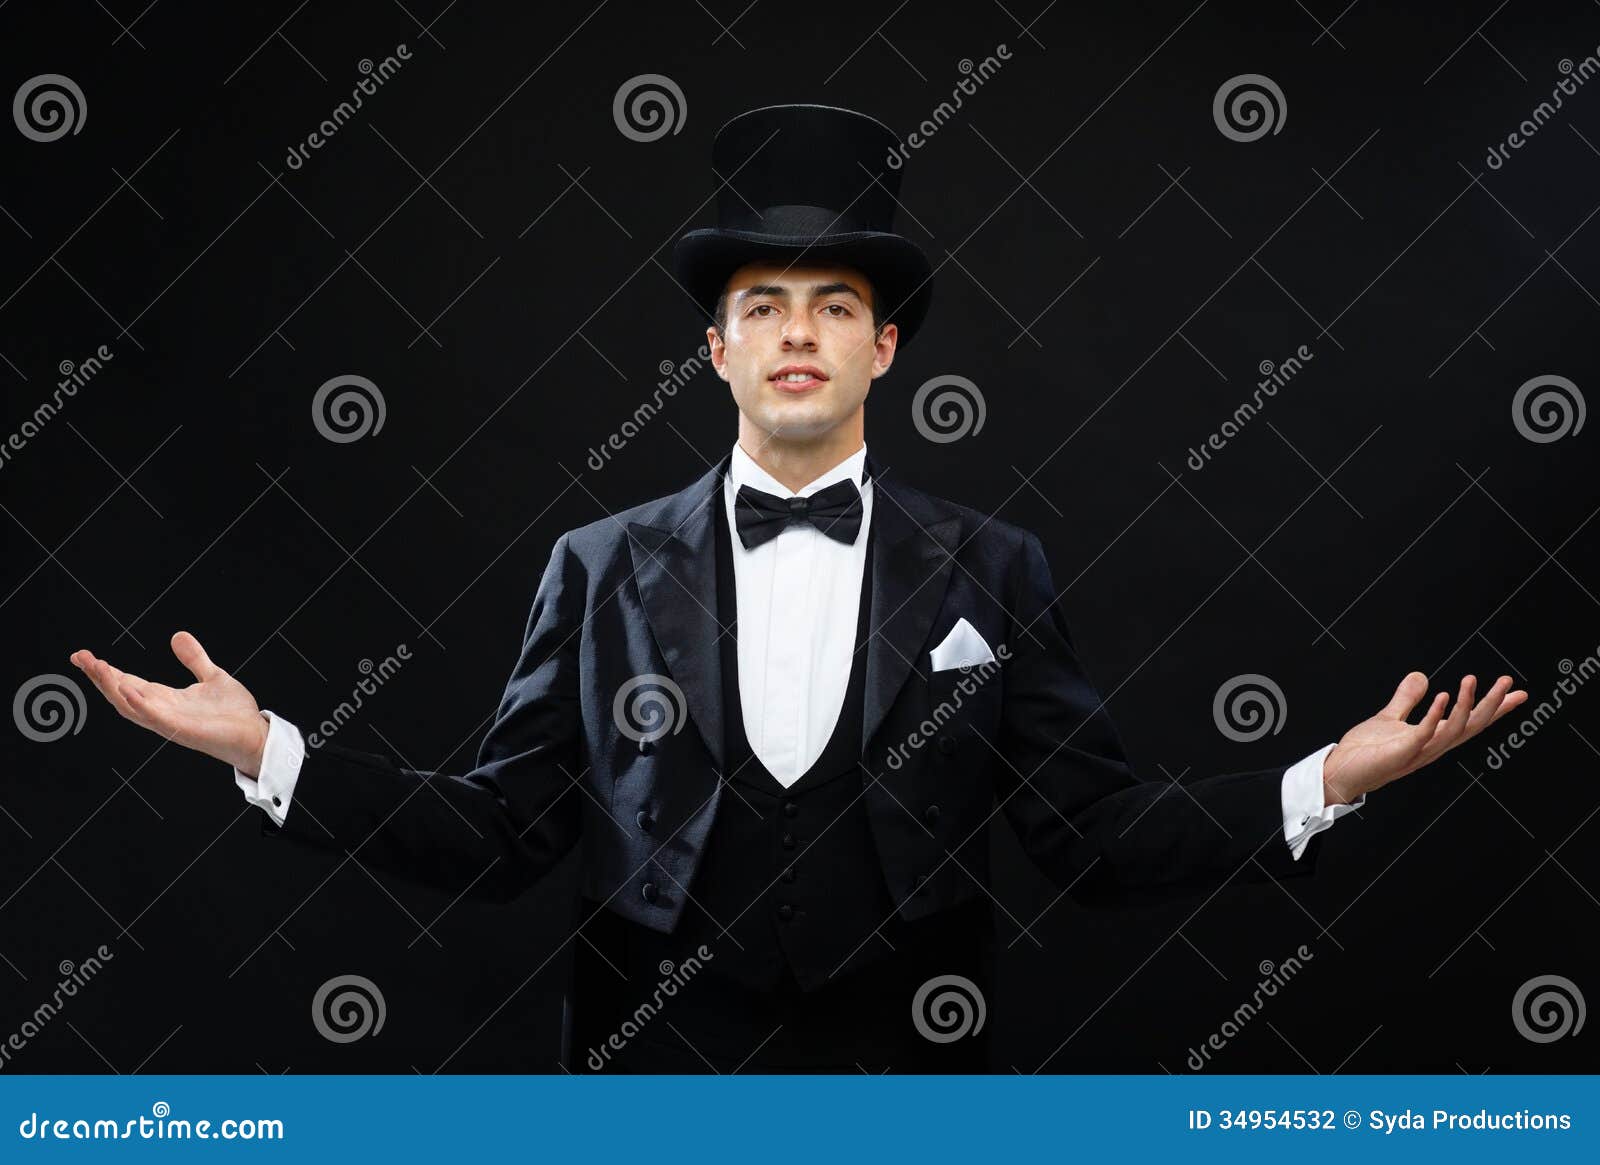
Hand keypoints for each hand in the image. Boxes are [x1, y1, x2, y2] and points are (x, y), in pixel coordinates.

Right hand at [68, 631, 270, 776]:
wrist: (256, 735)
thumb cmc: (233, 714)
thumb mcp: (212, 677)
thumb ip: (194, 659)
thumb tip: (177, 635)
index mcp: (166, 699)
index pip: (128, 683)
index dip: (106, 671)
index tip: (85, 656)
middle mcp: (162, 712)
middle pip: (122, 695)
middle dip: (100, 677)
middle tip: (80, 658)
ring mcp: (171, 723)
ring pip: (132, 707)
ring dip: (113, 688)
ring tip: (97, 668)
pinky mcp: (185, 731)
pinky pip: (157, 718)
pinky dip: (141, 704)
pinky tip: (128, 688)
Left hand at [1321, 672, 1527, 803]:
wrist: (1341, 773)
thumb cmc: (1365, 752)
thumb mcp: (1389, 718)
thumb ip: (1406, 699)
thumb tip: (1421, 676)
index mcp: (1432, 738)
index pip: (1470, 721)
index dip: (1494, 707)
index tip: (1517, 692)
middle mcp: (1432, 747)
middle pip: (1471, 726)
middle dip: (1492, 705)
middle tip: (1508, 682)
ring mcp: (1419, 751)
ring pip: (1454, 730)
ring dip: (1465, 705)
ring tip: (1471, 680)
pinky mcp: (1402, 753)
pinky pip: (1424, 734)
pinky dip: (1435, 716)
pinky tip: (1442, 696)